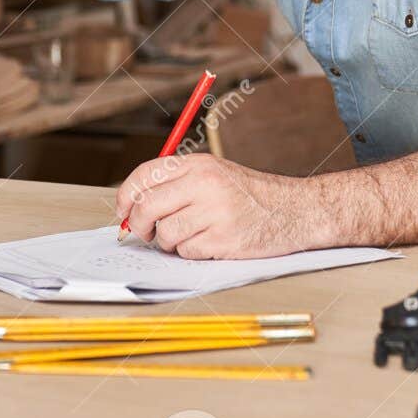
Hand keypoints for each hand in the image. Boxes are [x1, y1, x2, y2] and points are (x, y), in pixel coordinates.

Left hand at [116, 154, 315, 258]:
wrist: (295, 211)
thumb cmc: (250, 196)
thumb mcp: (213, 175)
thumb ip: (175, 185)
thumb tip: (131, 207)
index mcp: (197, 164)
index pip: (144, 177)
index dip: (125, 198)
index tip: (122, 212)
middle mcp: (204, 184)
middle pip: (146, 208)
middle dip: (138, 226)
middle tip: (145, 233)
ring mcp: (214, 212)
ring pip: (165, 234)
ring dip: (169, 242)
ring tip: (190, 235)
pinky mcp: (224, 239)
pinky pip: (187, 251)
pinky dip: (191, 252)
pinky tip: (209, 243)